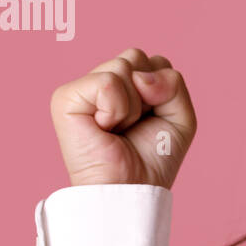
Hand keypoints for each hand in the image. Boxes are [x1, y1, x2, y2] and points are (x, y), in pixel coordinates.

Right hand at [49, 47, 196, 188]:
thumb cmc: (152, 159)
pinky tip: (104, 128)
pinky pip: (107, 82)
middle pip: (138, 56)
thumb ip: (173, 83)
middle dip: (149, 94)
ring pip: (124, 64)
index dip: (164, 93)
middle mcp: (101, 82)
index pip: (155, 61)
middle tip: (134, 125)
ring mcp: (82, 88)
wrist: (131, 189)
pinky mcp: (66, 98)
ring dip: (133, 106)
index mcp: (125, 85)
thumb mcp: (180, 116)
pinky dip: (116, 109)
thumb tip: (139, 75)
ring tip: (119, 129)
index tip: (151, 121)